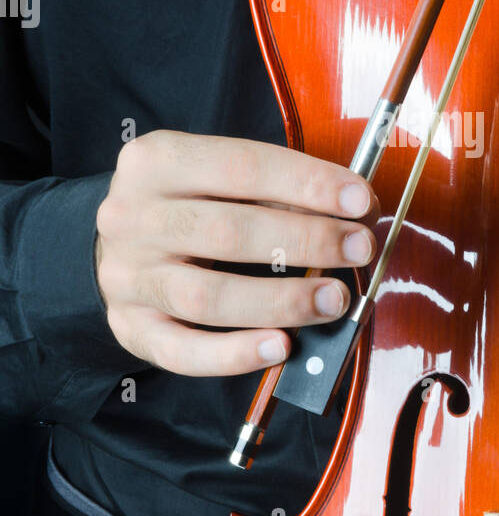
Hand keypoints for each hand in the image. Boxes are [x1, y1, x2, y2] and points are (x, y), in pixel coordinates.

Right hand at [95, 130, 378, 375]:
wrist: (118, 243)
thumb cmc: (189, 205)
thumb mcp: (218, 175)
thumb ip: (277, 188)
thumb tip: (356, 213)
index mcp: (158, 160)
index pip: (243, 166)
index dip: (309, 184)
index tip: (361, 201)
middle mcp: (133, 216)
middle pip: (229, 231)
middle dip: (308, 241)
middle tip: (359, 249)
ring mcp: (127, 276)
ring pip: (209, 297)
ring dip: (282, 301)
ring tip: (334, 300)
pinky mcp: (130, 326)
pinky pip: (183, 351)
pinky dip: (235, 355)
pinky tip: (280, 348)